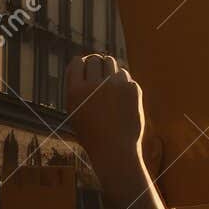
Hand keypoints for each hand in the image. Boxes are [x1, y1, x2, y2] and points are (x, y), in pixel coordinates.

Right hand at [65, 54, 145, 184]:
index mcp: (76, 90)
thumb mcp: (76, 110)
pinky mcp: (132, 89)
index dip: (82, 63)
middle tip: (100, 73)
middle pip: (95, 60)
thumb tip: (83, 64)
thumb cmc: (92, 133)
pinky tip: (123, 98)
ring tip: (111, 85)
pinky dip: (125, 84)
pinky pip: (127, 78)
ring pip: (113, 64)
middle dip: (97, 64)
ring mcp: (115, 86)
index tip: (87, 67)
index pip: (77, 62)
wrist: (115, 149)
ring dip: (111, 71)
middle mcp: (94, 84)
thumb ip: (78, 89)